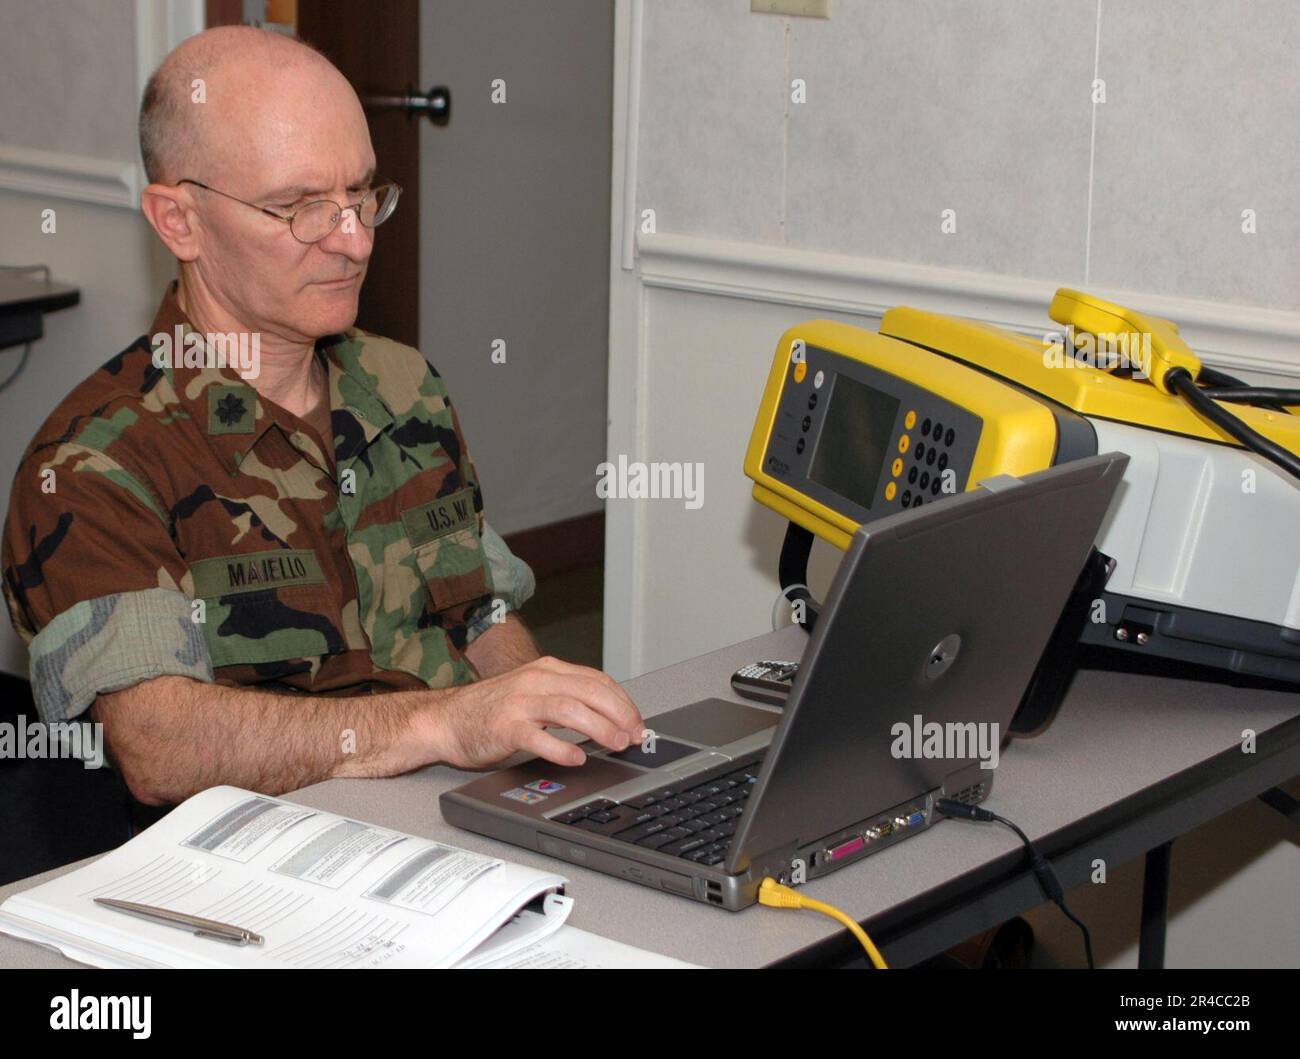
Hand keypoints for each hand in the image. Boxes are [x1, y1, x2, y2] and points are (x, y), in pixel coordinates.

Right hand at [430, 655, 644, 768]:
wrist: (444, 720)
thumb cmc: (490, 710)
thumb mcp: (533, 692)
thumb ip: (566, 698)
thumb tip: (609, 717)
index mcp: (547, 670)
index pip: (597, 680)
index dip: (623, 702)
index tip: (638, 722)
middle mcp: (536, 681)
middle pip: (589, 692)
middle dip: (619, 714)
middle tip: (635, 736)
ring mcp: (520, 703)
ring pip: (570, 710)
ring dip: (600, 728)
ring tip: (617, 743)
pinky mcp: (505, 727)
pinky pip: (538, 737)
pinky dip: (562, 749)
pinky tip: (577, 758)